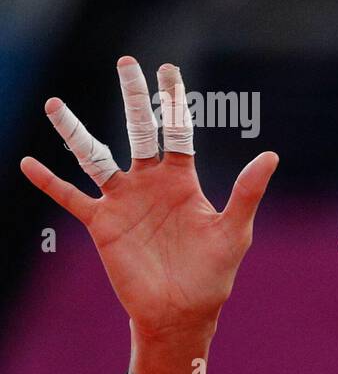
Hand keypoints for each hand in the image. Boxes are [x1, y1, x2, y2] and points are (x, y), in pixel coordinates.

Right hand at [21, 57, 277, 340]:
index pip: (178, 131)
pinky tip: (29, 164)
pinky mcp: (102, 224)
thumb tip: (271, 155)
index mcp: (183, 180)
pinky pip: (71, 198)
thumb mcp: (234, 230)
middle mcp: (150, 183)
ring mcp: (124, 201)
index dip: (173, 101)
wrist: (182, 311)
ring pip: (95, 157)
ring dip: (75, 131)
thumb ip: (247, 192)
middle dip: (133, 97)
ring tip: (54, 104)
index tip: (167, 69)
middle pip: (139, 130)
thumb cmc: (213, 272)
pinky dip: (50, 182)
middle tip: (126, 62)